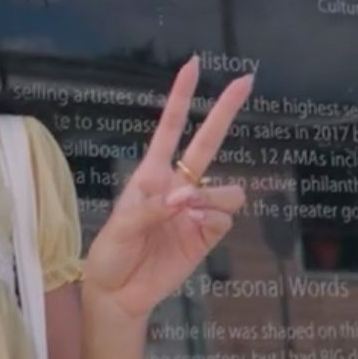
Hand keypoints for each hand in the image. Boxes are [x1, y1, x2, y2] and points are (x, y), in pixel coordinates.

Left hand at [83, 57, 253, 320]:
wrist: (119, 293)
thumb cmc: (111, 253)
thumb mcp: (121, 227)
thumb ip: (153, 208)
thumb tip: (187, 197)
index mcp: (151, 174)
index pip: (169, 127)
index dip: (181, 96)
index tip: (193, 65)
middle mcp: (178, 185)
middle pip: (208, 142)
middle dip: (226, 111)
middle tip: (247, 80)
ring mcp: (195, 210)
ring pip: (228, 188)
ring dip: (213, 197)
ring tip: (187, 214)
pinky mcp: (207, 235)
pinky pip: (225, 217)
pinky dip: (213, 218)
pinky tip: (195, 228)